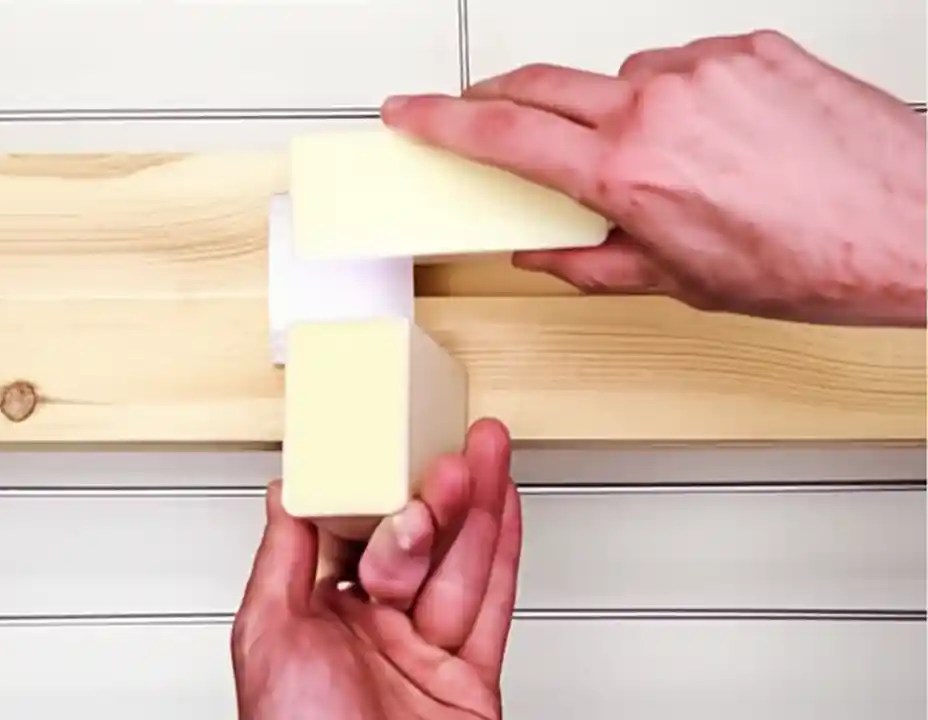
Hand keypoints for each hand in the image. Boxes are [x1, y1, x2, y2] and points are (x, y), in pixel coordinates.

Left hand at [231, 418, 521, 719]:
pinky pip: (491, 607)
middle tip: (453, 447)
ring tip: (488, 452)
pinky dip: (504, 555)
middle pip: (415, 545)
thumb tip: (282, 492)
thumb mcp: (267, 636)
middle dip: (439, 492)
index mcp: (317, 622)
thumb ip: (282, 559)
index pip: (354, 536)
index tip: (390, 447)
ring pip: (458, 567)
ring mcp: (423, 657)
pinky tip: (506, 508)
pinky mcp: (469, 681)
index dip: (379, 491)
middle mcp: (371, 635)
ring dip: (478, 507)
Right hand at [381, 30, 925, 326]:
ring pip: (617, 76)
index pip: (503, 135)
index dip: (439, 122)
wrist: (917, 221)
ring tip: (647, 156)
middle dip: (496, 100)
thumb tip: (547, 250)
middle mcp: (659, 104)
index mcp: (628, 171)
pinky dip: (674, 95)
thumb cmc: (816, 262)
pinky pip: (681, 63)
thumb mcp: (683, 281)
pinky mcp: (749, 47)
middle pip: (539, 83)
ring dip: (607, 110)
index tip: (407, 113)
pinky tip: (707, 135)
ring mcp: (706, 67)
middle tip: (478, 117)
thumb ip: (594, 260)